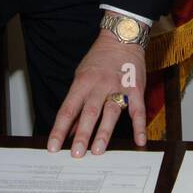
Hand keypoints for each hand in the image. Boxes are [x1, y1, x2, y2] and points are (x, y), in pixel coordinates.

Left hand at [48, 30, 146, 155]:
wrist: (121, 38)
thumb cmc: (98, 60)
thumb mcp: (81, 77)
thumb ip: (76, 103)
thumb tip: (68, 129)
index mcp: (82, 83)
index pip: (67, 110)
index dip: (59, 129)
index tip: (52, 147)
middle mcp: (99, 86)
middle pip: (88, 113)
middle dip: (81, 135)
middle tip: (76, 154)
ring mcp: (118, 88)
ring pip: (110, 113)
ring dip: (104, 133)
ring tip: (98, 151)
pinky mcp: (135, 89)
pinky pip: (138, 110)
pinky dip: (140, 126)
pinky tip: (139, 141)